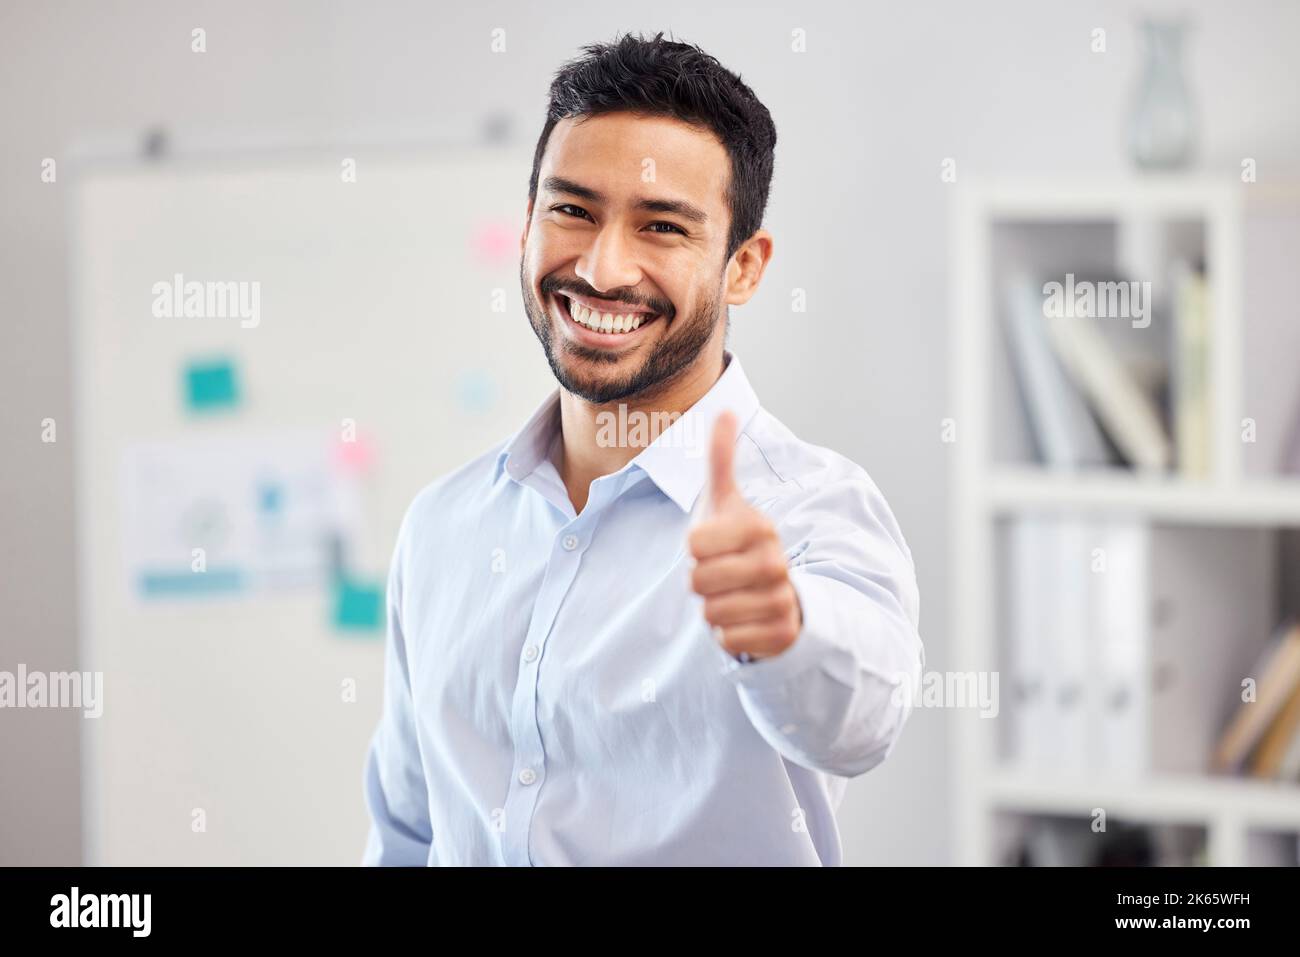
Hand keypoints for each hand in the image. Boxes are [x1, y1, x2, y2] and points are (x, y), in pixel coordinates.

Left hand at [688, 411, 801, 660]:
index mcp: (760, 526)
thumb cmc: (739, 544)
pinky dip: (728, 634)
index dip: (695, 549)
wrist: (776, 592)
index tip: (716, 545)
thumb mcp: (727, 502)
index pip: (693, 545)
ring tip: (735, 595)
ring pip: (710, 613)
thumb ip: (721, 459)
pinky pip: (727, 640)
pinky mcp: (781, 634)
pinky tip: (745, 619)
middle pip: (698, 581)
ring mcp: (781, 600)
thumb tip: (725, 410)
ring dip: (714, 608)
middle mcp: (776, 562)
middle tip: (723, 574)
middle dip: (701, 581)